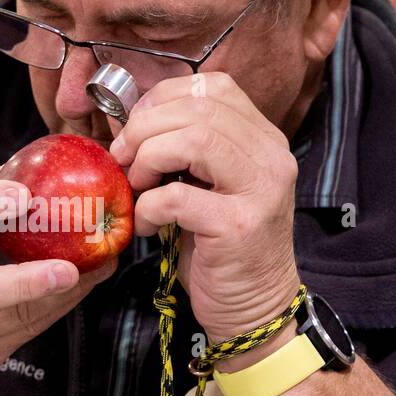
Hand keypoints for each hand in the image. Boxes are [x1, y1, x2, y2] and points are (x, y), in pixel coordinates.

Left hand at [109, 72, 300, 343]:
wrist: (253, 308)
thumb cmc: (219, 247)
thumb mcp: (210, 185)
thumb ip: (187, 148)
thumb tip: (128, 122)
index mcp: (264, 139)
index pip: (214, 87)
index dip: (164, 98)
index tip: (136, 129)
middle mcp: (271, 157)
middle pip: (198, 108)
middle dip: (146, 128)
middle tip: (123, 159)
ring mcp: (260, 191)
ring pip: (194, 140)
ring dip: (148, 159)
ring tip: (136, 186)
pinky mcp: (239, 226)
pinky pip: (177, 196)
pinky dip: (147, 207)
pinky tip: (145, 226)